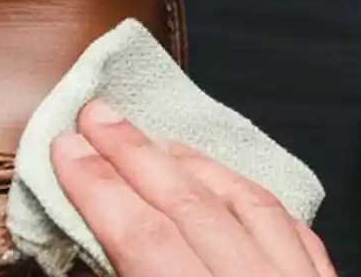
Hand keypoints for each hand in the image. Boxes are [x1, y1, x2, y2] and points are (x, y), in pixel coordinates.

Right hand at [52, 100, 336, 276]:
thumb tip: (91, 246)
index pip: (144, 238)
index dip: (99, 188)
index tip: (66, 148)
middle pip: (191, 206)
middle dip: (136, 154)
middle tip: (97, 114)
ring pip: (249, 204)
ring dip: (195, 165)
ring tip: (154, 141)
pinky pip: (294, 229)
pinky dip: (252, 197)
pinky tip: (228, 183)